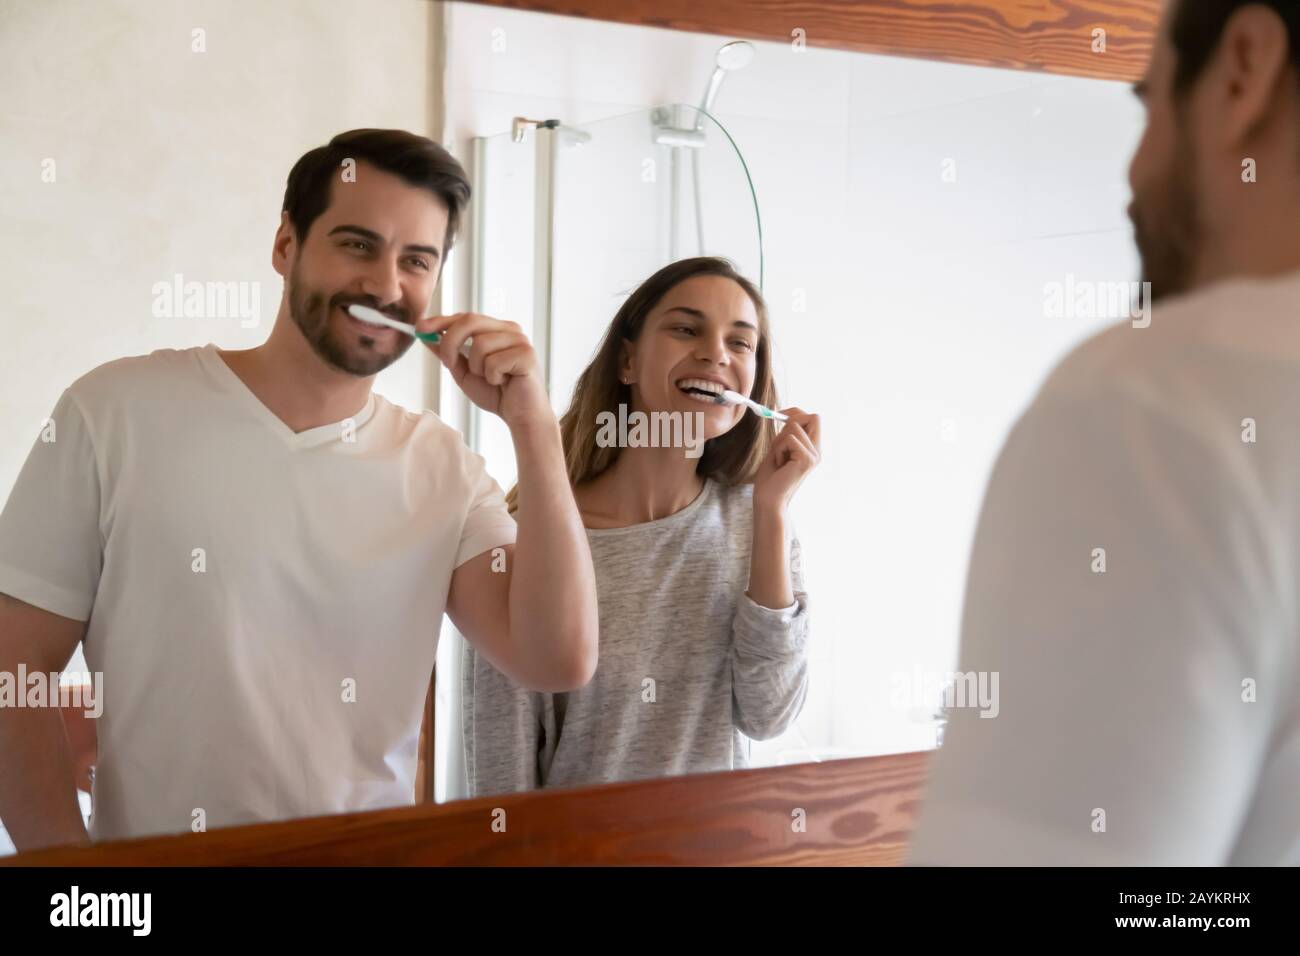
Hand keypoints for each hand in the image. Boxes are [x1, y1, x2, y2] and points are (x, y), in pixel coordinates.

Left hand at [416, 313, 552, 428]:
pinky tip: (504, 383)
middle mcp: (510, 330)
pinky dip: (493, 377)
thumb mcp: (464, 372)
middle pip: (470, 321)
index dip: (441, 321)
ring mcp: (520, 341)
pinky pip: (494, 362)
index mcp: (496, 330)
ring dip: (478, 368)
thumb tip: (427, 338)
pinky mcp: (527, 355)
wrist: (520, 416)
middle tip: (449, 363)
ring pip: (480, 344)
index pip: (465, 317)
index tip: (420, 328)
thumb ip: (448, 354)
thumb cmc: (497, 394)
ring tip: (492, 379)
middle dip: (450, 342)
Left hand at [752, 407, 820, 513]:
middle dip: (793, 417)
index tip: (780, 415)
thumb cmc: (770, 478)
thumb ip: (786, 435)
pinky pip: (789, 439)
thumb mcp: (779, 449)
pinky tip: (779, 464)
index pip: (814, 419)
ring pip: (795, 426)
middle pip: (815, 417)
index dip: (797, 413)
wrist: (768, 499)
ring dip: (780, 440)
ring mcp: (814, 456)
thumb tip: (788, 416)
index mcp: (812, 449)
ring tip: (779, 458)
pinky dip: (778, 448)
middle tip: (778, 431)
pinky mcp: (806, 460)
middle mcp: (817, 452)